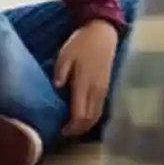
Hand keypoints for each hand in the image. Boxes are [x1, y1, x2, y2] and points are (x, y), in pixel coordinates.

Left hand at [54, 20, 117, 136]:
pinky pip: (100, 107)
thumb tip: (57, 88)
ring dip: (85, 124)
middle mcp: (97, 90)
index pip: (80, 114)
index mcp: (85, 84)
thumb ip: (60, 73)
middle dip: (78, 129)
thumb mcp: (65, 55)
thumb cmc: (81, 43)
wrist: (103, 32)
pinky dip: (91, 115)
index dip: (71, 127)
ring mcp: (103, 88)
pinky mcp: (106, 85)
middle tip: (64, 132)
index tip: (59, 131)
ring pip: (97, 115)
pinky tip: (82, 113)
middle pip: (90, 119)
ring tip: (72, 126)